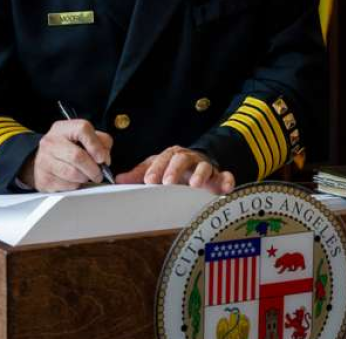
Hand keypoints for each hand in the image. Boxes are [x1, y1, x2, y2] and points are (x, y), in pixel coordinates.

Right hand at [18, 119, 112, 191]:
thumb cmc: (66, 149)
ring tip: (85, 176)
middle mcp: (51, 142)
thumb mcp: (82, 138)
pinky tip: (73, 180)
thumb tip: (105, 158)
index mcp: (63, 129)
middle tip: (98, 174)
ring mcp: (44, 160)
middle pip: (78, 156)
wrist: (41, 161)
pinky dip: (75, 185)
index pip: (83, 129)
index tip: (102, 158)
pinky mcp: (44, 178)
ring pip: (73, 173)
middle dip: (93, 169)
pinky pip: (67, 186)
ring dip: (85, 178)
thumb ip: (100, 142)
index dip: (96, 145)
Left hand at [115, 145, 235, 194]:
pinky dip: (227, 181)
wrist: (198, 164)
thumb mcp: (155, 169)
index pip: (162, 159)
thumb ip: (138, 174)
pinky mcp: (219, 177)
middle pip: (182, 159)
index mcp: (171, 156)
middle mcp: (188, 159)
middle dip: (174, 170)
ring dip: (199, 175)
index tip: (149, 181)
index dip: (156, 169)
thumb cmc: (173, 168)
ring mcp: (205, 167)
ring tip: (194, 185)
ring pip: (204, 166)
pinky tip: (225, 189)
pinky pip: (226, 176)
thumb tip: (117, 180)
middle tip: (167, 183)